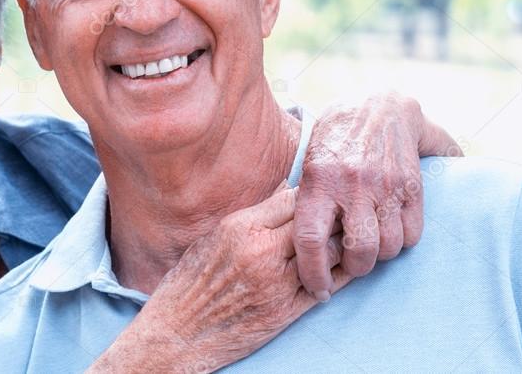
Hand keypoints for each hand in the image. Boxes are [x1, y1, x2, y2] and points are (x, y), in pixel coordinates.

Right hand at [89, 183, 349, 372]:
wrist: (178, 332)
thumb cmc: (190, 281)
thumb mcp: (214, 236)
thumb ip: (253, 214)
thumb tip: (285, 190)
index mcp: (241, 228)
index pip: (293, 199)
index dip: (311, 196)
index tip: (319, 197)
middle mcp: (261, 252)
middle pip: (316, 223)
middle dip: (330, 218)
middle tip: (340, 216)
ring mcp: (276, 284)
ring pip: (328, 254)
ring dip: (339, 246)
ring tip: (343, 241)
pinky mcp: (285, 312)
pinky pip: (326, 287)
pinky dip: (338, 276)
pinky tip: (340, 270)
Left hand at [293, 91, 461, 299]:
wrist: (379, 105)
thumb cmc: (335, 140)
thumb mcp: (308, 162)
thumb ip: (305, 200)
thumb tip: (289, 245)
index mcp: (318, 181)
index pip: (310, 239)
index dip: (311, 272)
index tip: (316, 289)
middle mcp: (352, 185)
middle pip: (359, 252)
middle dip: (355, 268)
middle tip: (350, 262)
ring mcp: (385, 186)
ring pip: (389, 247)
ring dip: (380, 254)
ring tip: (371, 241)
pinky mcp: (412, 186)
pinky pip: (412, 234)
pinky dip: (402, 239)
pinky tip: (390, 226)